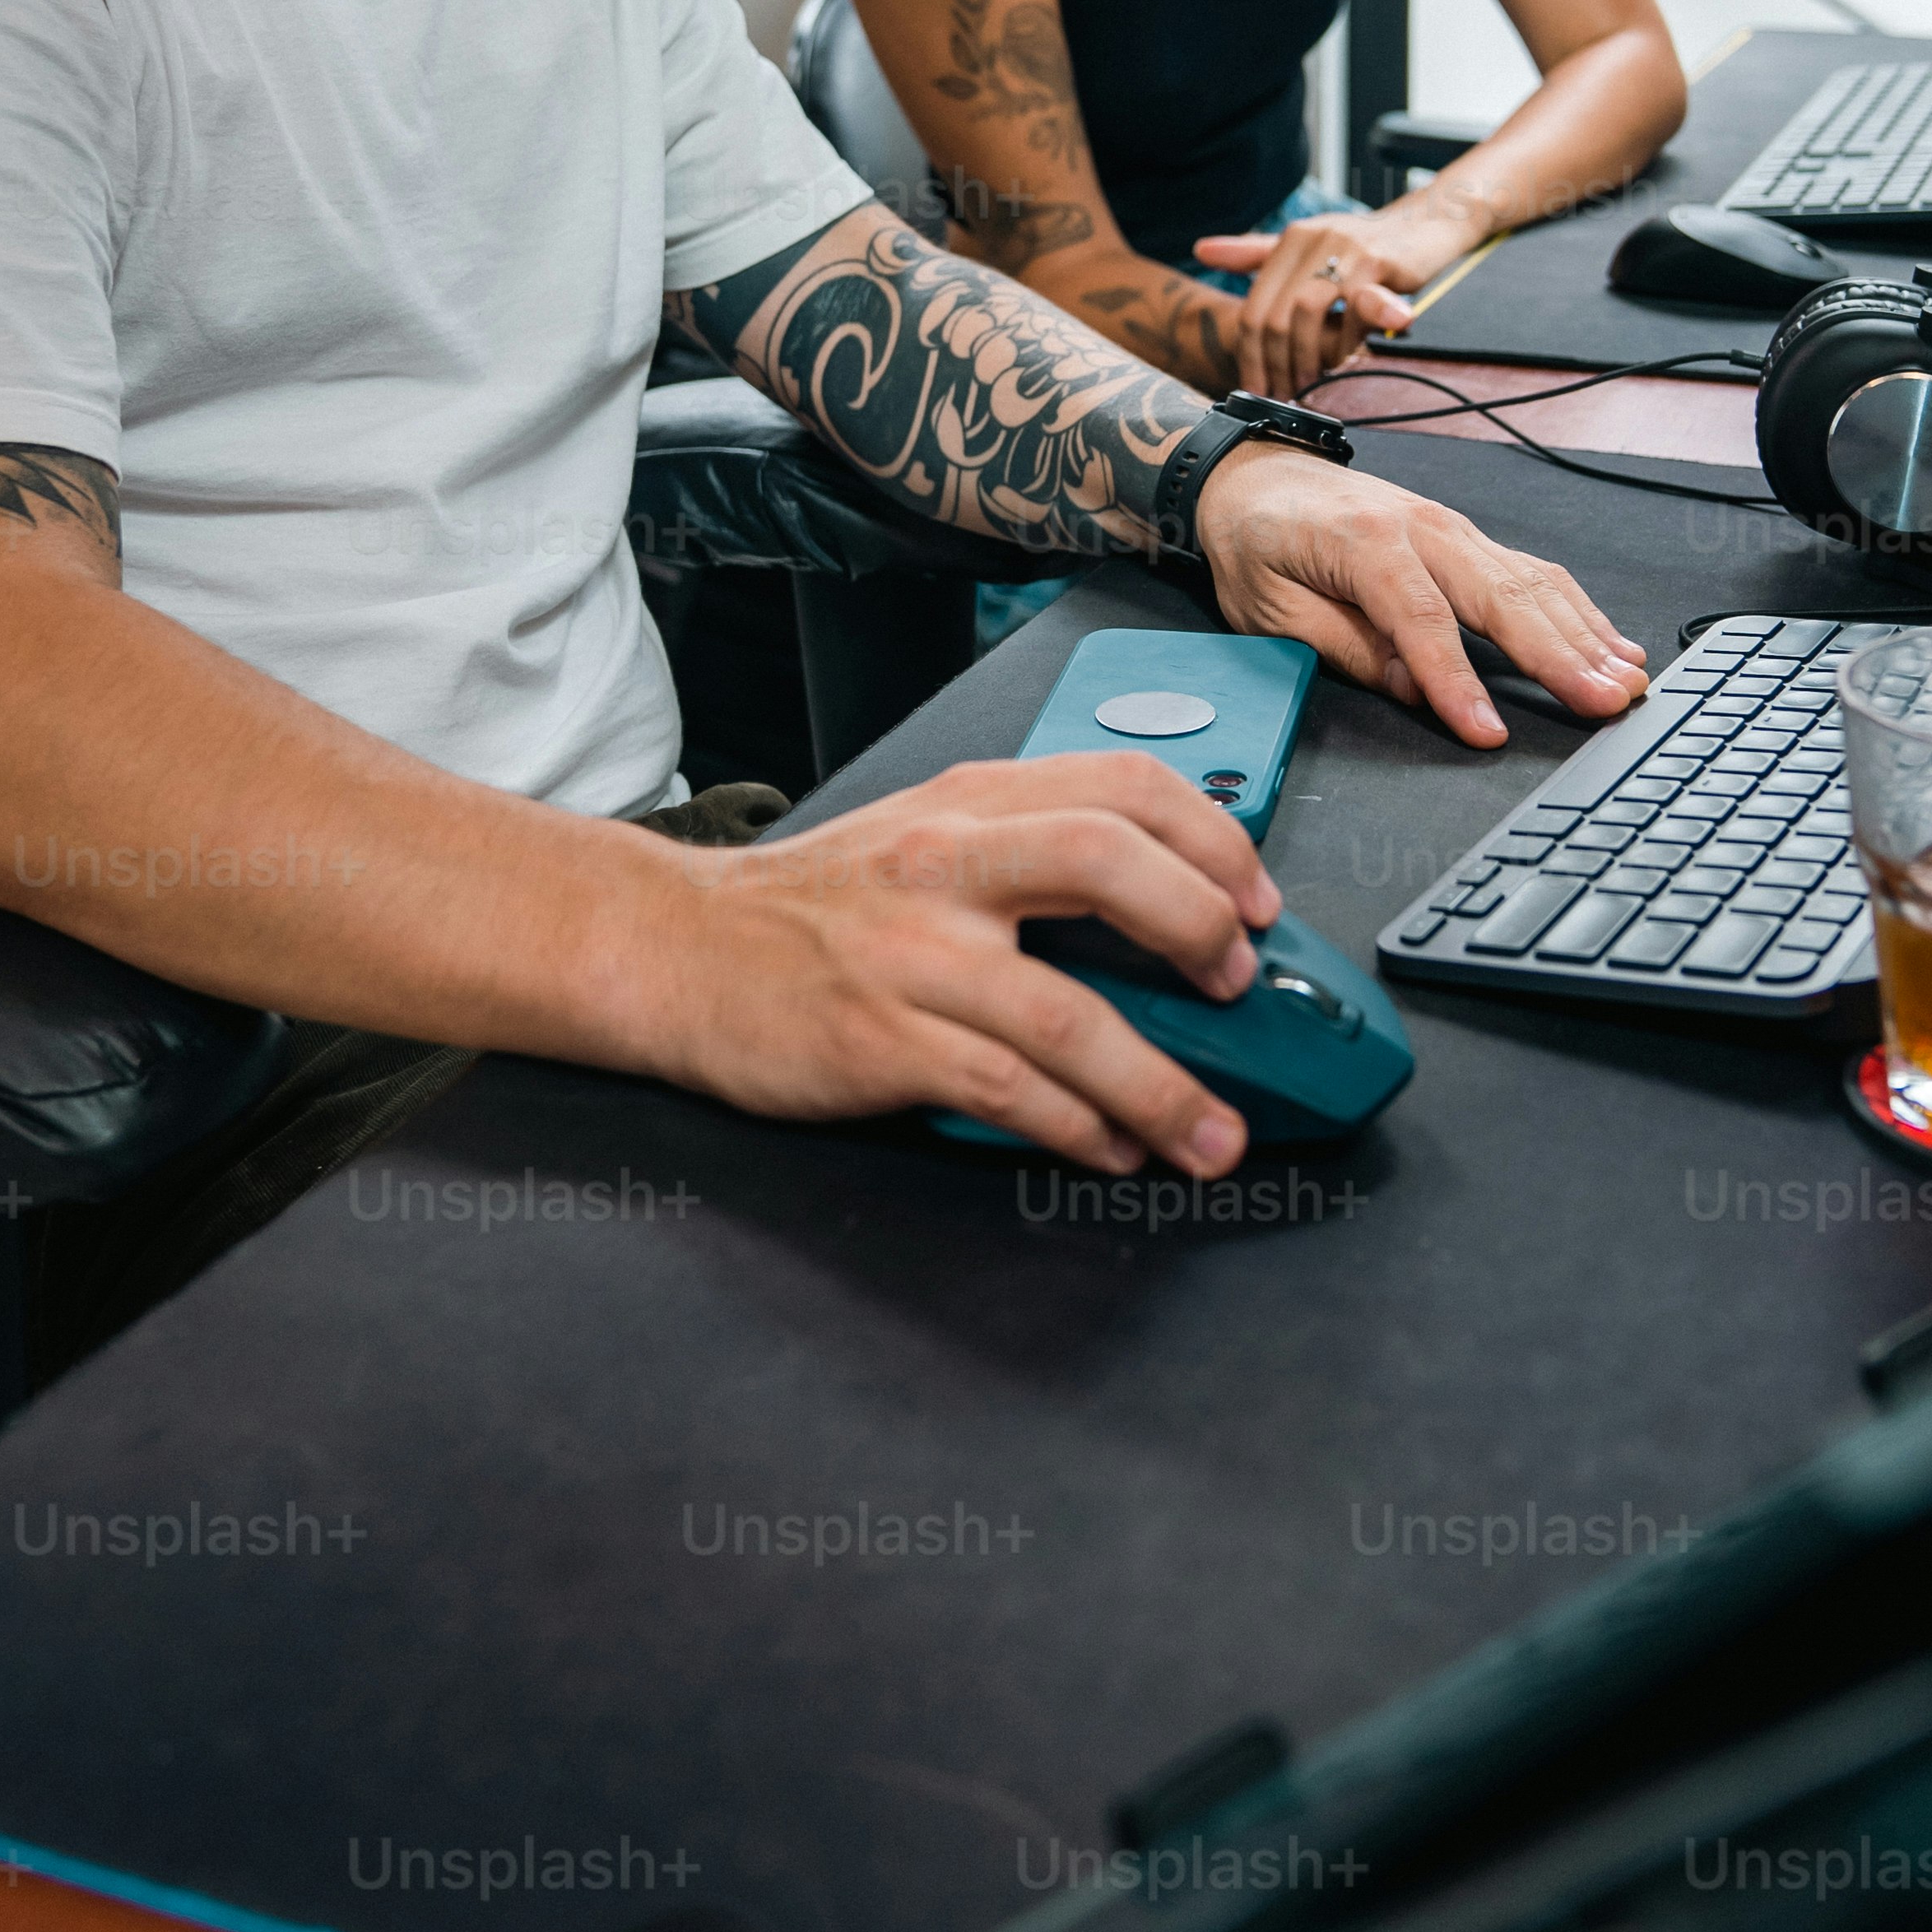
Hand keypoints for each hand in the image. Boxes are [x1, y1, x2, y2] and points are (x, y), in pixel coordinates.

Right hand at [631, 751, 1282, 1176]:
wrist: (675, 948)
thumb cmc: (811, 905)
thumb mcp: (924, 837)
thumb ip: (1028, 852)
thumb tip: (1164, 907)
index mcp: (969, 802)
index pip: (1124, 784)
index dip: (1215, 841)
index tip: (1256, 901)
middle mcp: (946, 862)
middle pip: (1111, 863)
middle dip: (1202, 928)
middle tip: (1240, 985)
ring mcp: (913, 954)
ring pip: (1071, 1013)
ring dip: (1165, 1085)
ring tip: (1213, 1133)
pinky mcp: (881, 1041)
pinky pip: (1011, 1091)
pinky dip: (1081, 1127)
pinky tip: (1112, 1147)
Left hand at [1190, 440, 1646, 744]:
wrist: (1254, 476)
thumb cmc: (1257, 541)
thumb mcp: (1270, 609)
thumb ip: (1343, 648)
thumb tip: (1411, 690)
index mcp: (1364, 543)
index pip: (1421, 621)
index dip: (1456, 681)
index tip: (1487, 730)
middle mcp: (1422, 528)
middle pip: (1501, 597)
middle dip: (1558, 657)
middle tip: (1604, 703)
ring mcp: (1451, 529)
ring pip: (1532, 583)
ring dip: (1585, 635)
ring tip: (1626, 681)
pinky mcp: (1466, 538)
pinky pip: (1533, 573)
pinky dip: (1578, 611)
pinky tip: (1611, 643)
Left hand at [1191, 200, 1472, 397]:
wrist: (1428, 225)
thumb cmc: (1366, 245)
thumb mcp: (1309, 246)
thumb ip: (1256, 252)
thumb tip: (1201, 249)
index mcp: (1290, 239)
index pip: (1253, 308)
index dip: (1251, 356)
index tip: (1259, 388)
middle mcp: (1311, 239)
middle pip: (1273, 315)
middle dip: (1276, 365)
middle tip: (1286, 394)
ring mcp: (1344, 249)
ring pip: (1305, 312)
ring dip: (1307, 357)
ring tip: (1314, 383)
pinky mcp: (1379, 261)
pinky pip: (1355, 306)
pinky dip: (1350, 336)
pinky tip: (1350, 357)